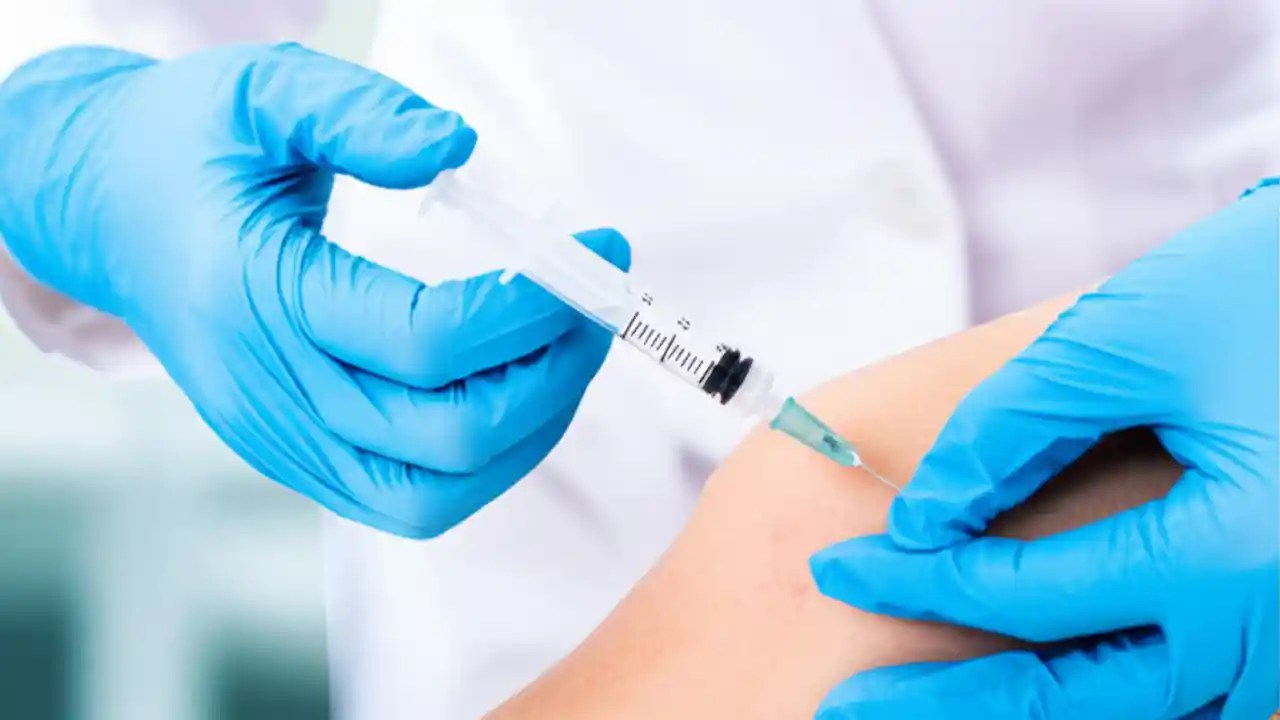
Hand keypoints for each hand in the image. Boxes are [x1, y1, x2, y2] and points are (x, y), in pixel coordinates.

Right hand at [0, 44, 628, 537]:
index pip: (426, 339)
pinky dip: (486, 456)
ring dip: (530, 426)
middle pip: (446, 433)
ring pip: (433, 492)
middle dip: (552, 372)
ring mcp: (277, 440)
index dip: (532, 303)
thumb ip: (358, 114)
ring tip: (567, 344)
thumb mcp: (262, 90)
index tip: (598, 250)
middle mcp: (263, 390)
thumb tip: (459, 148)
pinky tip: (516, 384)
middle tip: (596, 299)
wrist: (112, 215)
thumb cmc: (191, 145)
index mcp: (250, 293)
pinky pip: (411, 498)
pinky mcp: (294, 458)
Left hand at [810, 182, 1278, 717]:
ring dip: (1032, 714)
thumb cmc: (1270, 284)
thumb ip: (1012, 428)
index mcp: (1236, 552)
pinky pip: (1194, 692)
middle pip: (1081, 698)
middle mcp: (1277, 624)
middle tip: (845, 708)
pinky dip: (1109, 695)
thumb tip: (921, 517)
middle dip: (952, 705)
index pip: (1030, 593)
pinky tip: (1041, 681)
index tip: (836, 569)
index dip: (918, 581)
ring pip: (1140, 711)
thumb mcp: (1129, 336)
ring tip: (924, 713)